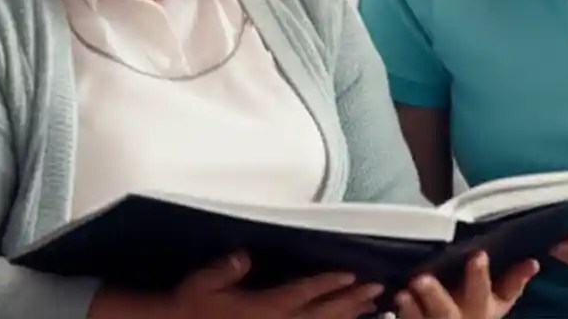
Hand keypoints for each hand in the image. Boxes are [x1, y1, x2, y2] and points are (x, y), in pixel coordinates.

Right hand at [88, 251, 383, 318]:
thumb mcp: (202, 283)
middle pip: (321, 315)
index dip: (327, 284)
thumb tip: (244, 256)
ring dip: (349, 317)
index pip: (302, 294)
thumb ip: (225, 270)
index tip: (350, 274)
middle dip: (351, 301)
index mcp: (262, 308)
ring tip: (374, 307)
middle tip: (377, 288)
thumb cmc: (190, 306)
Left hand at [392, 251, 539, 318]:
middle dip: (436, 296)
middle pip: (449, 312)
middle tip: (421, 280)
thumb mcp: (497, 304)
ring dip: (413, 310)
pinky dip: (403, 316)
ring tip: (402, 294)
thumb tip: (532, 262)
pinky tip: (394, 306)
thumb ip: (513, 282)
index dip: (481, 277)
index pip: (486, 294)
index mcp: (483, 312)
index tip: (477, 256)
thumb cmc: (476, 315)